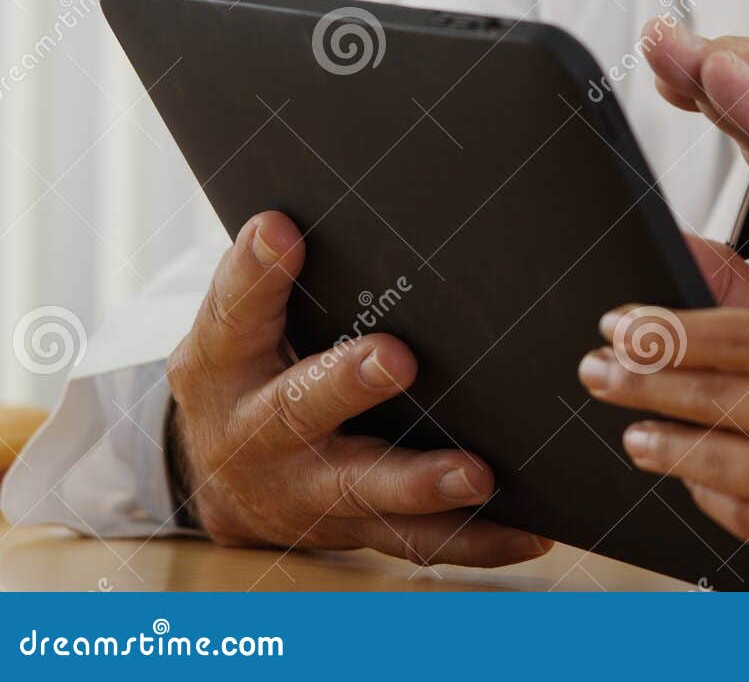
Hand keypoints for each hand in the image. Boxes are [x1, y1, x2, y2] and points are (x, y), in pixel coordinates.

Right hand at [166, 212, 549, 565]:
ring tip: (477, 472)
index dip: (256, 273)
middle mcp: (256, 432)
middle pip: (299, 410)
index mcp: (223, 365)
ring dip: (422, 482)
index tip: (281, 229)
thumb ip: (268, 281)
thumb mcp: (235, 327)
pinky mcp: (352, 528)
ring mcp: (306, 489)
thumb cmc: (249, 374)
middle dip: (348, 384)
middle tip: (396, 358)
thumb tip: (304, 208)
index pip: (234, 310)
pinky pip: (416, 541)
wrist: (218, 481)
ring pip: (364, 490)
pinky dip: (475, 539)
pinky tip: (530, 531)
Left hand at [580, 307, 748, 589]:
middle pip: (715, 392)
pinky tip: (696, 490)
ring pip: (720, 461)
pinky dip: (715, 502)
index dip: (670, 331)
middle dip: (642, 380)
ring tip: (629, 433)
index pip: (740, 337)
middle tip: (593, 369)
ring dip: (664, 445)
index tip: (624, 324)